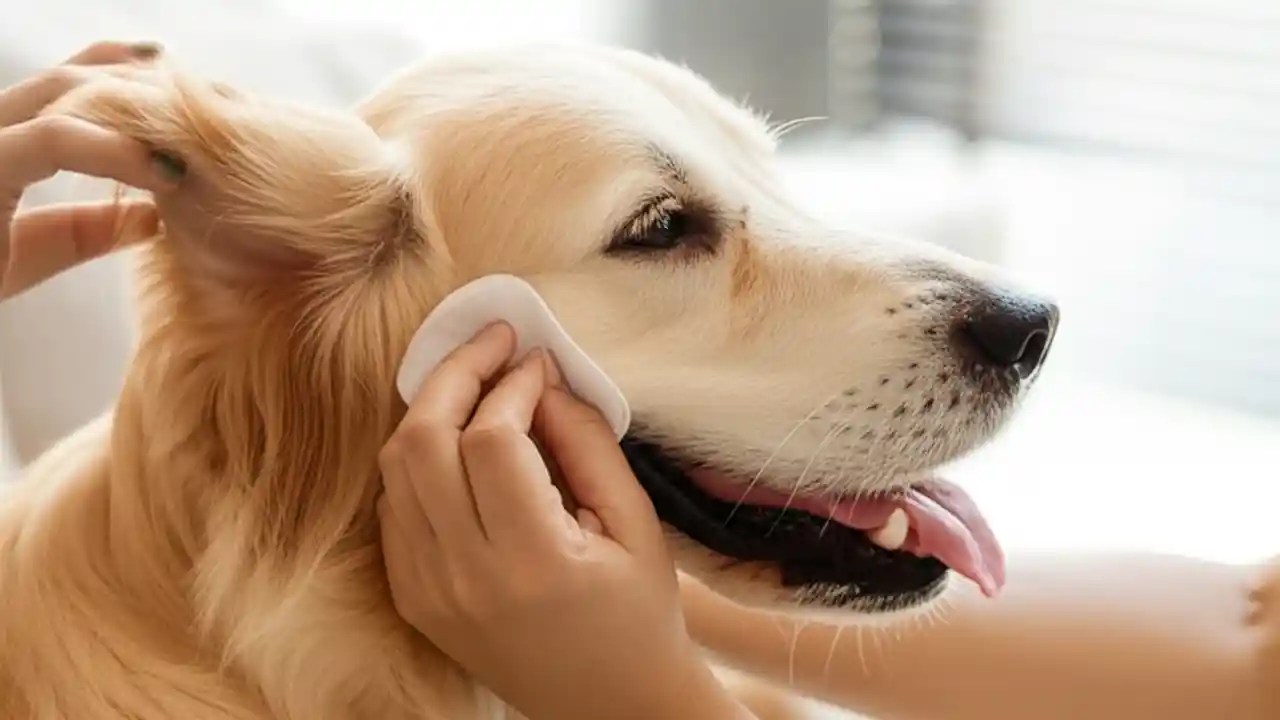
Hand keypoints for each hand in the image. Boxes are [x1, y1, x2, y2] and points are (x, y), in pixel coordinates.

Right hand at [0, 41, 183, 300]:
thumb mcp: (33, 251)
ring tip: (195, 147)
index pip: (60, 88)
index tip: (183, 94)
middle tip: (205, 107)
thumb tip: (153, 216)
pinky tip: (167, 173)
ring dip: (137, 115)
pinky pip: (52, 141)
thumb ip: (86, 229)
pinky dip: (115, 151)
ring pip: (62, 95)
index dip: (120, 79)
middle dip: (139, 87)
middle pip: (66, 79)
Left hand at [377, 323, 752, 719]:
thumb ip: (588, 444)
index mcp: (533, 560)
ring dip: (432, 412)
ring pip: (396, 468)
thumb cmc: (638, 613)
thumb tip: (541, 380)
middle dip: (454, 373)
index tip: (538, 360)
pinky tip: (459, 445)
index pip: (492, 439)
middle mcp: (466, 576)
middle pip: (422, 441)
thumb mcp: (635, 523)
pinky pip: (395, 508)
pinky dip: (419, 462)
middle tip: (491, 343)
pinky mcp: (414, 599)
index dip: (512, 382)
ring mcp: (429, 592)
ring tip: (476, 385)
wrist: (609, 706)